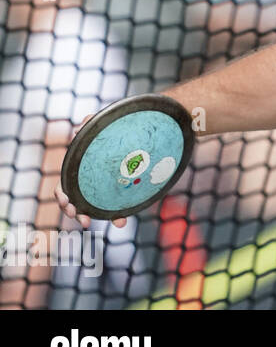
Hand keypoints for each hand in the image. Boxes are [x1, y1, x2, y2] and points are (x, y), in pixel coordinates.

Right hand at [53, 114, 127, 229]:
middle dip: (73, 212)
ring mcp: (103, 191)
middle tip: (80, 217)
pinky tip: (121, 221)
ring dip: (89, 218)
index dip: (62, 196)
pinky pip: (115, 210)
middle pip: (74, 202)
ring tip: (91, 223)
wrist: (142, 138)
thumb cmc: (117, 131)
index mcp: (80, 171)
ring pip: (91, 210)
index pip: (64, 186)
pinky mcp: (119, 196)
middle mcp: (88, 184)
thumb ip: (90, 124)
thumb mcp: (104, 125)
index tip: (67, 201)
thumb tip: (77, 130)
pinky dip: (116, 218)